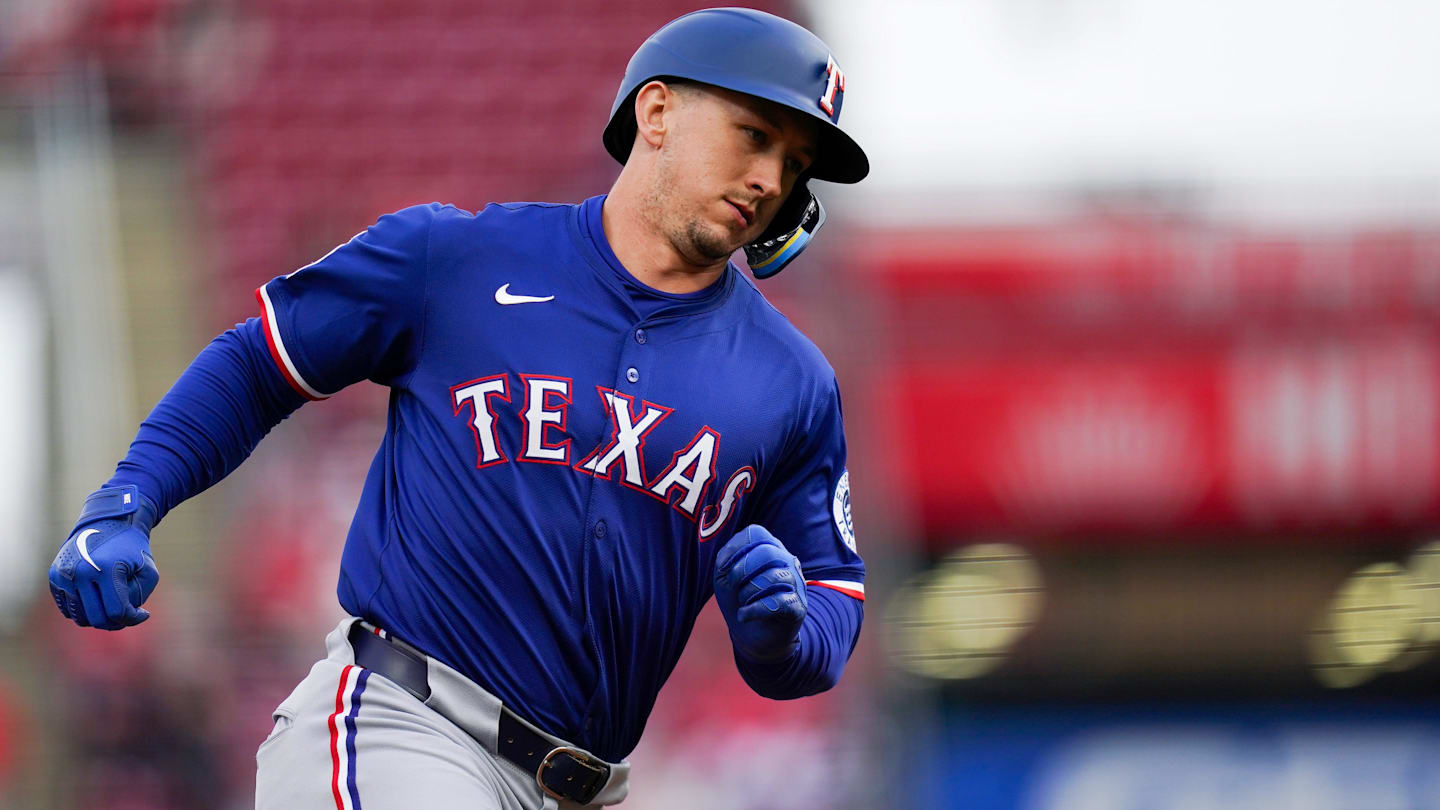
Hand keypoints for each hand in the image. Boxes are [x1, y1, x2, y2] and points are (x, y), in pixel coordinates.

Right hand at [49, 485, 159, 629]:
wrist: (107, 521)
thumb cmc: (132, 547)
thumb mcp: (147, 569)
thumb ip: (139, 597)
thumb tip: (123, 619)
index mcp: (106, 569)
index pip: (116, 612)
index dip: (132, 618)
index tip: (143, 614)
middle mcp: (80, 572)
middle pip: (97, 619)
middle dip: (116, 622)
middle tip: (127, 614)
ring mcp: (64, 575)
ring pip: (80, 618)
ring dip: (99, 617)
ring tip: (113, 606)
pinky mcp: (54, 577)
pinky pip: (67, 609)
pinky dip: (83, 610)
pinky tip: (98, 599)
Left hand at [713, 525, 807, 661]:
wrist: (754, 635)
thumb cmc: (740, 599)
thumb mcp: (724, 577)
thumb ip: (724, 559)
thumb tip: (730, 561)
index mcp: (769, 548)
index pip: (756, 534)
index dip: (734, 549)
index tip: (723, 569)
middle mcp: (787, 561)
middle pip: (767, 552)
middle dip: (740, 571)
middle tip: (733, 587)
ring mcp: (796, 583)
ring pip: (774, 577)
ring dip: (747, 592)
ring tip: (742, 602)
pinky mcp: (798, 606)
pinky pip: (778, 601)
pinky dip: (754, 610)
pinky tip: (744, 615)